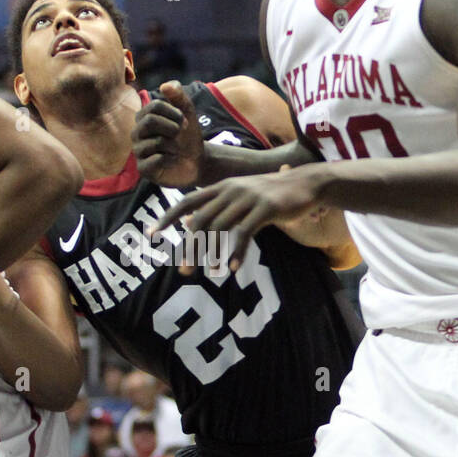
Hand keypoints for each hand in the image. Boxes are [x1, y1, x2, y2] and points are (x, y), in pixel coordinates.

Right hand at [133, 81, 205, 186]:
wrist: (196, 160)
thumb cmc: (187, 135)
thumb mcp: (187, 112)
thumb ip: (178, 96)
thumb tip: (164, 85)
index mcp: (144, 117)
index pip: (154, 106)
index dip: (173, 113)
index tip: (184, 122)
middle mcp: (137, 133)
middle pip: (149, 121)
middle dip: (172, 127)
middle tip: (180, 134)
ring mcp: (138, 151)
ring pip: (155, 141)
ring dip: (173, 145)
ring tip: (175, 150)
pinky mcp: (143, 169)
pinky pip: (154, 160)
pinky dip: (169, 159)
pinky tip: (170, 161)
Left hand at [151, 166, 324, 271]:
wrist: (305, 183)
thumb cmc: (269, 195)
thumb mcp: (238, 199)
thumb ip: (214, 210)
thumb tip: (188, 224)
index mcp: (220, 188)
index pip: (186, 202)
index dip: (168, 218)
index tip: (152, 234)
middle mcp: (230, 190)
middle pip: (201, 221)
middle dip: (191, 247)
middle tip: (185, 271)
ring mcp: (247, 198)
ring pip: (221, 228)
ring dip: (213, 254)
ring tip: (211, 273)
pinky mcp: (265, 208)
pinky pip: (245, 233)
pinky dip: (237, 251)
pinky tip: (233, 267)